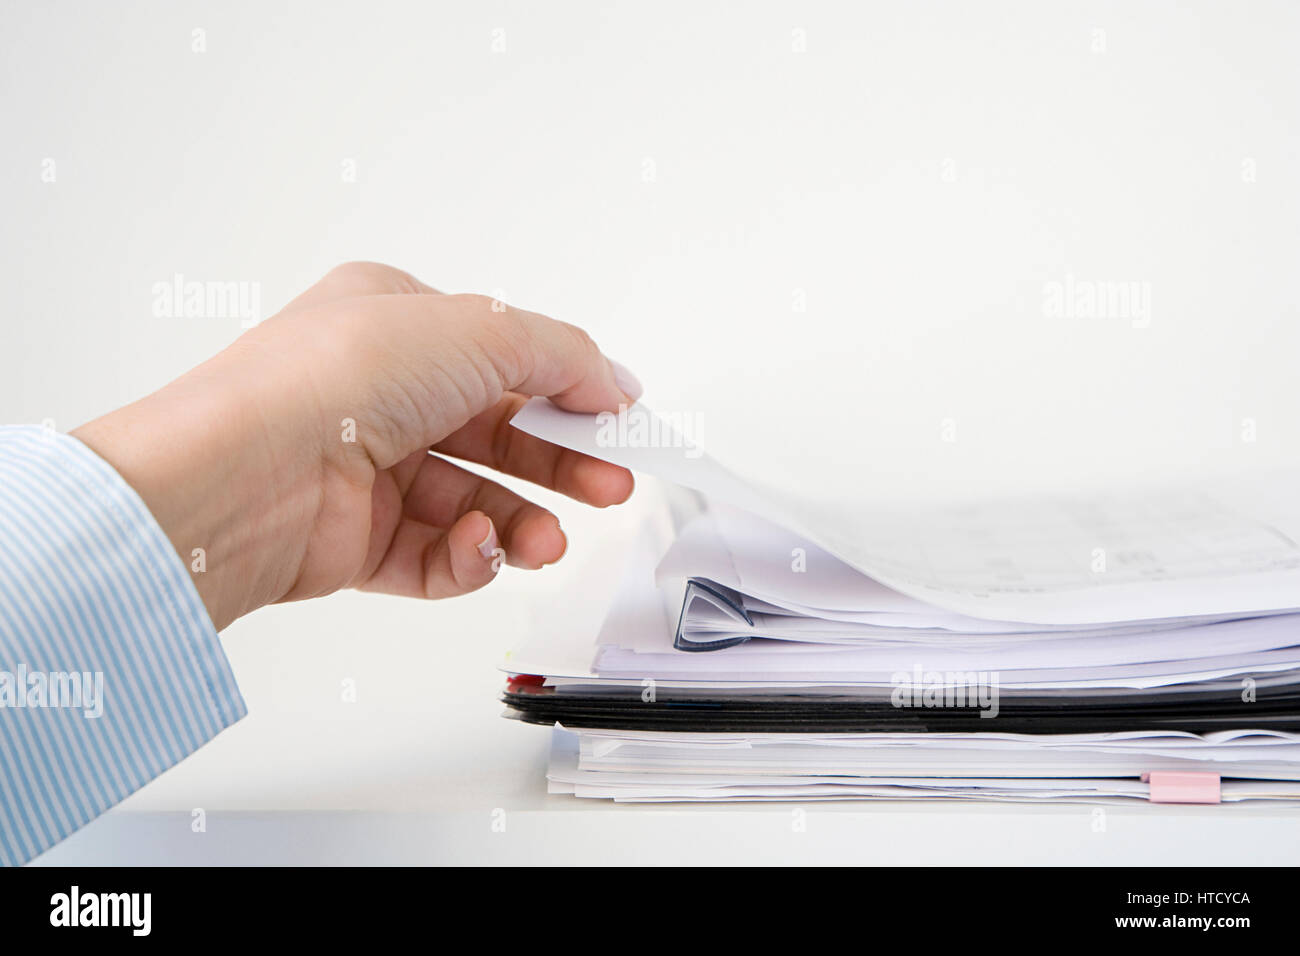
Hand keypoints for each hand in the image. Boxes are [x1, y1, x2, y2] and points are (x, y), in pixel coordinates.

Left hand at [72, 262, 640, 630]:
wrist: (247, 472)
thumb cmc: (338, 377)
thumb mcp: (478, 331)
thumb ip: (563, 356)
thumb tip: (615, 381)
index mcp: (396, 325)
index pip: (502, 360)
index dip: (567, 392)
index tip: (620, 422)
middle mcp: (379, 395)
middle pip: (497, 436)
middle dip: (560, 465)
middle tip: (612, 486)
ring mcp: (365, 470)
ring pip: (470, 503)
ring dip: (520, 523)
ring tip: (548, 541)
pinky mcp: (353, 541)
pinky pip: (433, 555)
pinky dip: (466, 558)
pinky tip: (479, 549)